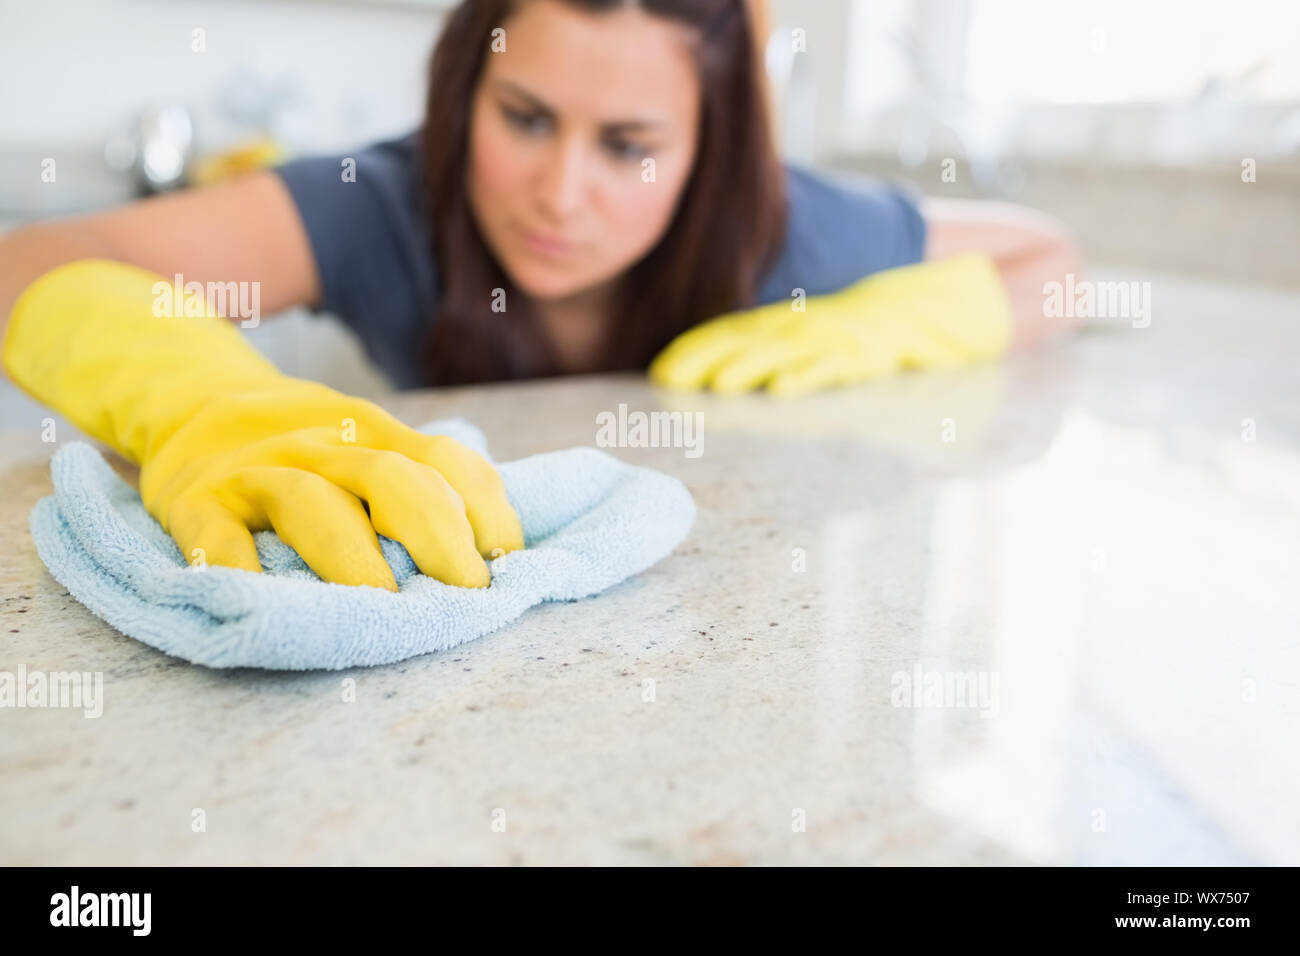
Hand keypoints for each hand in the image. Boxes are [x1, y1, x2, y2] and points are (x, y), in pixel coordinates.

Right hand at [141, 379, 523, 589]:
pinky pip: (218, 537)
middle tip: (464, 593)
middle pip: (391, 478)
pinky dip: (240, 571)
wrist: (193, 408)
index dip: (488, 514)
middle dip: (437, 536)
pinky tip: (267, 602)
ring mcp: (259, 474)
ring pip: (310, 503)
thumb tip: (505, 559)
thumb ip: (426, 490)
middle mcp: (325, 450)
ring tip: (382, 605)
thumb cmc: (310, 456)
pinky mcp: (196, 505)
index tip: (509, 568)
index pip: (449, 463)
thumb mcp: (371, 451)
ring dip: (352, 557)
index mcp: (378, 437)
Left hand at [648, 253, 1012, 396]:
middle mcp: (816, 326)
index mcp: (802, 321)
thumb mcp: (839, 333)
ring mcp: (846, 337)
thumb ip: (800, 348)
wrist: (964, 295)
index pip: (740, 332)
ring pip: (787, 354)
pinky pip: (838, 366)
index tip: (664, 371)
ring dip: (748, 369)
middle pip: (752, 342)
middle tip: (668, 380)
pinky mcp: (877, 351)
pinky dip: (809, 377)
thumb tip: (752, 377)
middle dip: (708, 360)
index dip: (700, 350)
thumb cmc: (894, 324)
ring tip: (716, 386)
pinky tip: (781, 391)